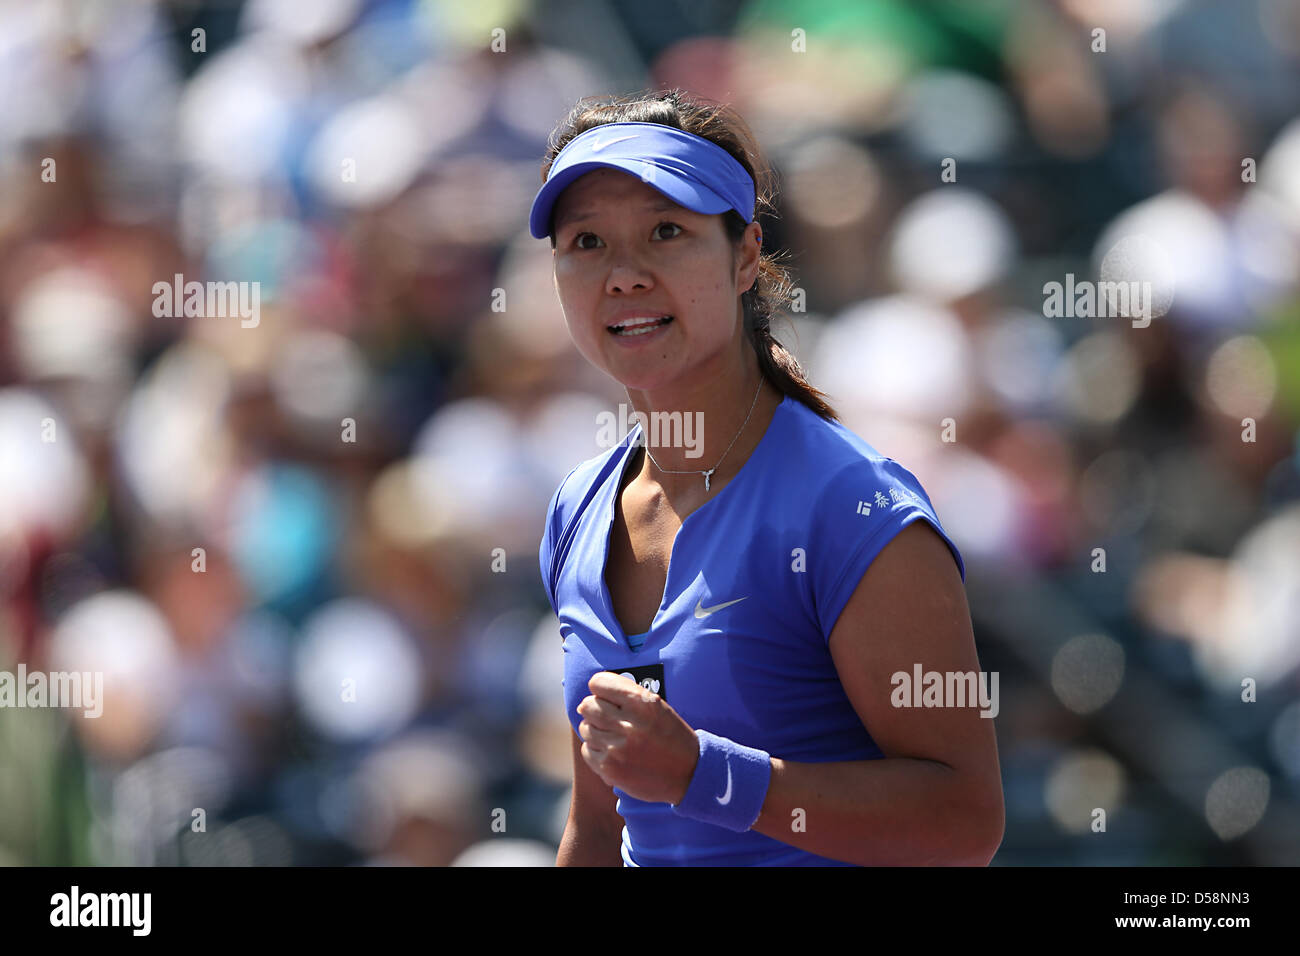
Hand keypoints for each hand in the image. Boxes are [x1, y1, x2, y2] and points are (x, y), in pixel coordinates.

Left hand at [577, 672, 699, 803]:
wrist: (688, 774)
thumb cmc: (670, 735)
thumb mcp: (657, 706)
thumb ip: (627, 694)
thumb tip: (594, 688)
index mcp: (643, 703)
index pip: (599, 683)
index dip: (600, 687)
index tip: (605, 694)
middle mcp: (629, 724)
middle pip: (587, 705)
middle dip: (595, 708)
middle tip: (608, 717)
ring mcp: (618, 748)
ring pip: (586, 728)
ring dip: (595, 730)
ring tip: (612, 735)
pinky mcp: (610, 769)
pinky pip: (587, 750)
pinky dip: (596, 750)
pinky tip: (612, 751)